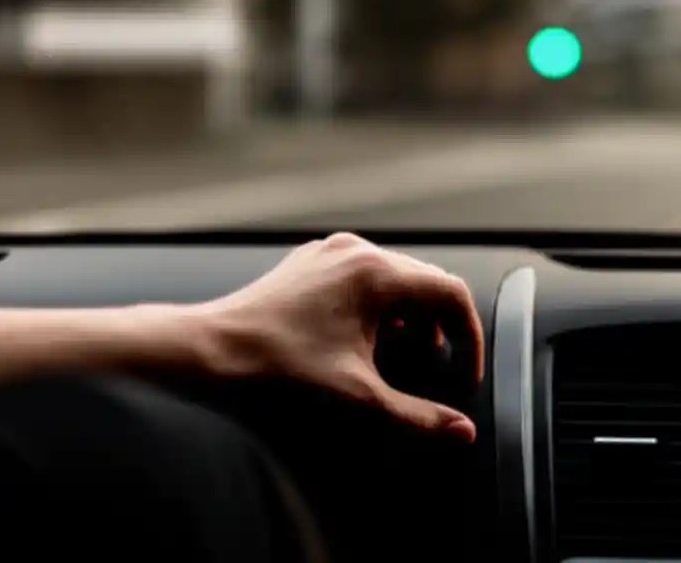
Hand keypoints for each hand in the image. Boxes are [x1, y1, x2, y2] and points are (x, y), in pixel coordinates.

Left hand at [200, 233, 483, 441]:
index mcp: (377, 274)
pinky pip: (364, 273)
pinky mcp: (313, 260)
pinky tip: (366, 338)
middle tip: (438, 366)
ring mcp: (333, 251)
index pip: (451, 293)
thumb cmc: (280, 366)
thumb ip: (416, 413)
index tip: (462, 370)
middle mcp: (359, 251)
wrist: (212, 347)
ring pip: (396, 277)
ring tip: (403, 355)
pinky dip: (380, 303)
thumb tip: (461, 430)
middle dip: (440, 326)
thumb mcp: (358, 395)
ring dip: (411, 314)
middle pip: (426, 282)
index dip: (468, 335)